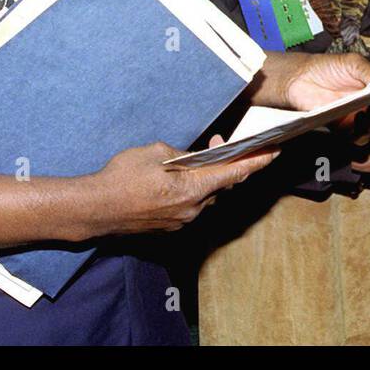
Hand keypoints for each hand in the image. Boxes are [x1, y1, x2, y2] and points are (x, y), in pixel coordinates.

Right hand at [78, 140, 275, 235]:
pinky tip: (179, 178)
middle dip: (226, 164)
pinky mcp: (171, 226)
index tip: (274, 151)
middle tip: (217, 143)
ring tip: (194, 160)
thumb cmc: (123, 176)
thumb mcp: (157, 152)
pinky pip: (192, 206)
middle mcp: (193, 209)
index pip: (236, 173)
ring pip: (207, 196)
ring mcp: (182, 221)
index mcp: (193, 188)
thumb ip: (185, 155)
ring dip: (207, 179)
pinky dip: (193, 191)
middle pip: (223, 185)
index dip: (257, 161)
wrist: (96, 209)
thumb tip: (196, 159)